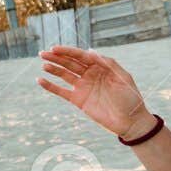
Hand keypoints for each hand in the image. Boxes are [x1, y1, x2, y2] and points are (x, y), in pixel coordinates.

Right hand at [37, 46, 155, 138]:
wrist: (130, 121)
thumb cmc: (130, 98)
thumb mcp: (123, 78)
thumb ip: (108, 64)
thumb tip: (90, 52)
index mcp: (100, 67)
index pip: (81, 56)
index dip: (68, 52)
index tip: (55, 49)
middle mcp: (89, 75)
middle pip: (70, 63)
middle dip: (56, 57)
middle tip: (43, 53)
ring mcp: (83, 87)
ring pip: (64, 75)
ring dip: (53, 69)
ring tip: (43, 64)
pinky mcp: (78, 100)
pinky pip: (61, 91)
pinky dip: (50, 86)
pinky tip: (40, 80)